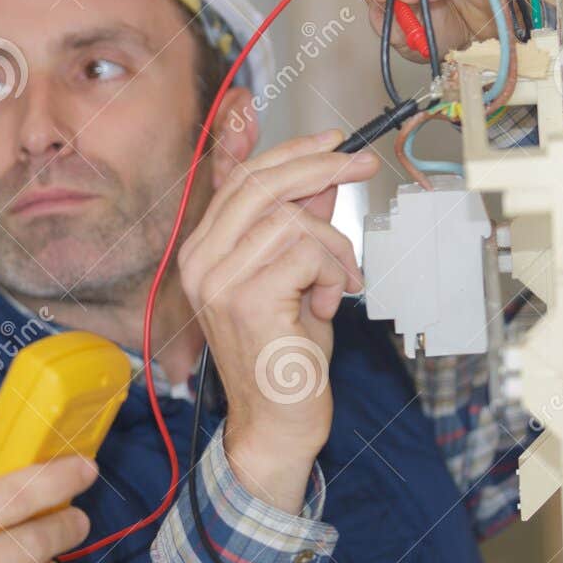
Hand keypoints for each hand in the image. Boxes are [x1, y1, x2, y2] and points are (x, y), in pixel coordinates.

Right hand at [177, 130, 378, 510]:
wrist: (276, 421)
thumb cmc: (285, 356)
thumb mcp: (295, 278)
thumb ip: (300, 228)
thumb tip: (322, 180)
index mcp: (203, 250)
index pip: (240, 178)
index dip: (290, 151)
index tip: (333, 141)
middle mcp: (200, 261)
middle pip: (261, 184)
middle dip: (320, 167)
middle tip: (362, 166)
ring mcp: (218, 281)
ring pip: (292, 220)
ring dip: (334, 247)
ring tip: (338, 282)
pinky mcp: (246, 300)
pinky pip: (307, 253)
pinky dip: (333, 274)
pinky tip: (326, 304)